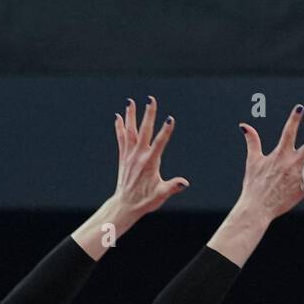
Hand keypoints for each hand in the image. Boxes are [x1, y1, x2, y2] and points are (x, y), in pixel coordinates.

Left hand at [110, 96, 188, 221]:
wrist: (125, 205)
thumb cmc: (145, 200)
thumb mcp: (161, 195)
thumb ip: (172, 187)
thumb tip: (184, 183)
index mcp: (150, 163)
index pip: (159, 144)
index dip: (165, 131)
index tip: (170, 119)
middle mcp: (138, 156)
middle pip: (144, 131)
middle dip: (148, 114)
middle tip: (151, 99)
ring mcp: (129, 155)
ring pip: (130, 131)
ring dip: (131, 116)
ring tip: (130, 101)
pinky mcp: (123, 157)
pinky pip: (121, 139)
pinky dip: (120, 127)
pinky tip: (118, 117)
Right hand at [236, 104, 303, 220]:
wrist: (258, 207)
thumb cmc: (254, 185)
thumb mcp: (252, 160)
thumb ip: (252, 141)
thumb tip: (244, 125)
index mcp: (279, 154)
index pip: (288, 132)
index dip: (294, 119)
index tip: (300, 108)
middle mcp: (291, 163)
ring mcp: (299, 176)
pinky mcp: (303, 188)